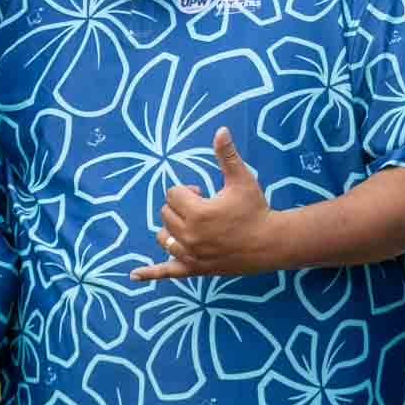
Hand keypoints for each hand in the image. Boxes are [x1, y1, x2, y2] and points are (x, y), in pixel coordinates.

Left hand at [131, 128, 277, 280]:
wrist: (270, 243)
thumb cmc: (255, 209)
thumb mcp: (241, 179)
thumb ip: (226, 155)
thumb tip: (220, 129)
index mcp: (197, 213)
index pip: (172, 194)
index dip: (187, 190)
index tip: (203, 192)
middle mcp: (189, 236)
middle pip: (165, 214)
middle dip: (180, 206)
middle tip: (203, 208)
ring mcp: (190, 254)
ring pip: (163, 237)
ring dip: (171, 228)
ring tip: (191, 226)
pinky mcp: (194, 269)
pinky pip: (167, 272)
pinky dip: (150, 273)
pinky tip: (134, 275)